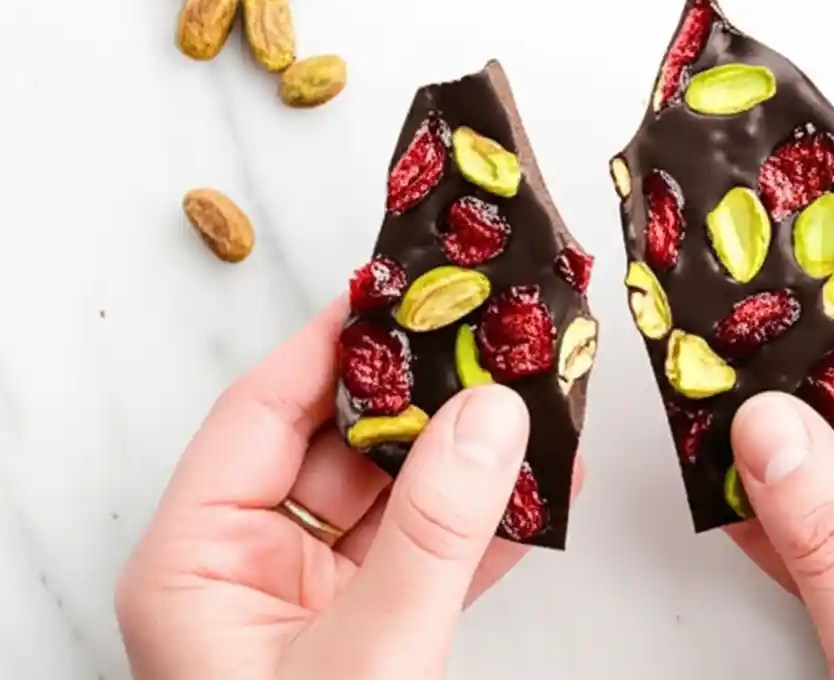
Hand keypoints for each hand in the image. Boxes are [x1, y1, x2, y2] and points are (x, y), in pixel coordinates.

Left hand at [117, 298, 573, 678]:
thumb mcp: (368, 659)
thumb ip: (433, 536)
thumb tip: (493, 414)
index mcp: (196, 561)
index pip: (263, 413)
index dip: (335, 342)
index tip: (404, 285)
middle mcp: (247, 571)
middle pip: (339, 447)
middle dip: (425, 397)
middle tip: (496, 336)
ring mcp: (313, 604)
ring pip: (396, 499)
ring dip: (469, 458)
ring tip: (539, 398)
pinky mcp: (372, 634)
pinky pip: (430, 556)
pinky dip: (488, 526)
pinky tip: (543, 489)